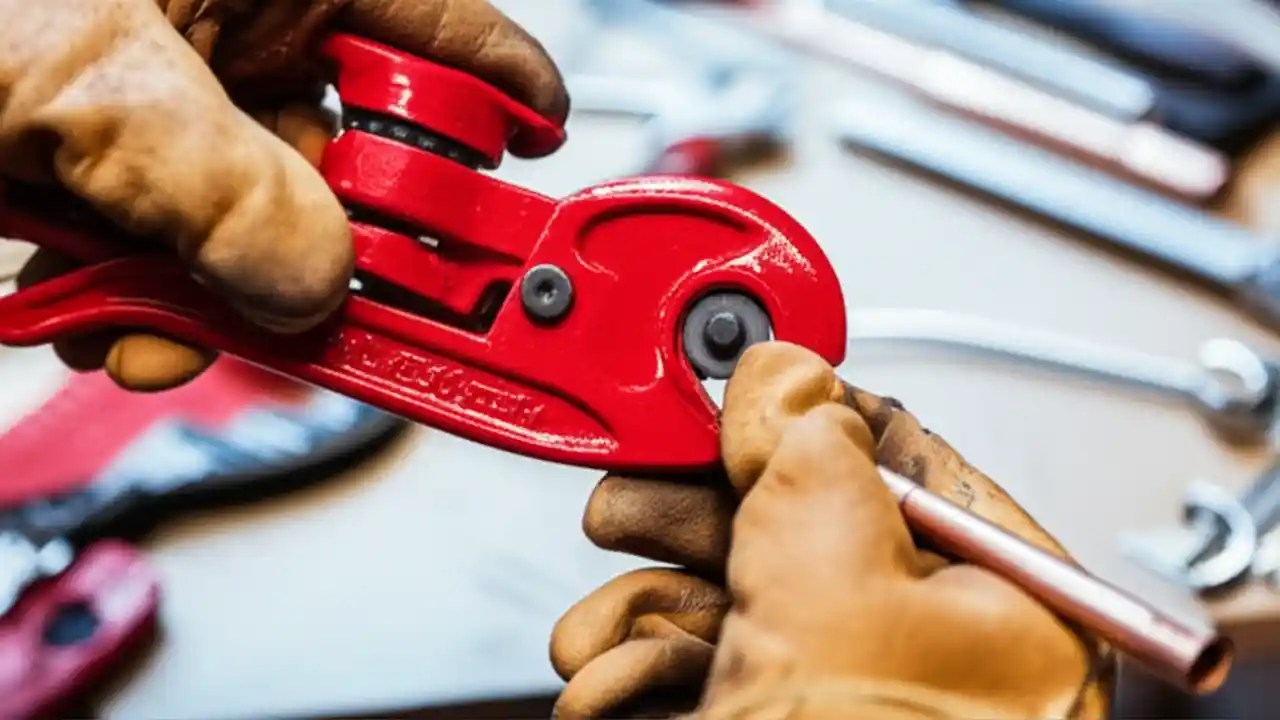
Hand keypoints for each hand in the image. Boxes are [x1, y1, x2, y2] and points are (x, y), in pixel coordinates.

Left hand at [1, 0, 565, 389]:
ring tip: (163, 328)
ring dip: (221, 300)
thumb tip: (315, 284)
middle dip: (341, 249)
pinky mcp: (103, 173)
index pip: (434, 22)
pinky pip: (172, 256)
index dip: (499, 90)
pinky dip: (145, 308)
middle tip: (349, 306)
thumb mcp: (85, 75)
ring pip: (257, 228)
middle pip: (352, 158)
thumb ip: (221, 186)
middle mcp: (228, 28)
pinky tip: (100, 322)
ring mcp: (166, 104)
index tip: (541, 154)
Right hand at [550, 342, 1114, 718]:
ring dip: (645, 603)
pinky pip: (701, 669)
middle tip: (636, 485)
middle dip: (693, 509)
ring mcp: (845, 702)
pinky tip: (607, 683)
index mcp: (998, 606)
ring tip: (601, 622)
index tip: (722, 385)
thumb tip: (785, 368)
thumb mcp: (831, 566)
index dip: (799, 413)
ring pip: (731, 599)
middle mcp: (928, 655)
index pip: (896, 460)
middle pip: (796, 526)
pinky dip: (636, 672)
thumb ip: (808, 446)